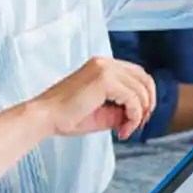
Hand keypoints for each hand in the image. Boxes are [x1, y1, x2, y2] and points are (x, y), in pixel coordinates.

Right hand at [39, 58, 155, 140]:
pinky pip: (133, 99)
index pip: (136, 75)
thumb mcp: (102, 112)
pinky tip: (121, 129)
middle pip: (144, 78)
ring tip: (124, 130)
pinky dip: (133, 116)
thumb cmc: (66, 116)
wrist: (46, 117)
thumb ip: (121, 109)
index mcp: (102, 66)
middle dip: (147, 104)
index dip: (144, 96)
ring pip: (141, 90)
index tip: (139, 118)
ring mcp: (105, 68)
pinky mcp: (105, 79)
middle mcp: (105, 63)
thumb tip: (138, 114)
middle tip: (138, 124)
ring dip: (139, 114)